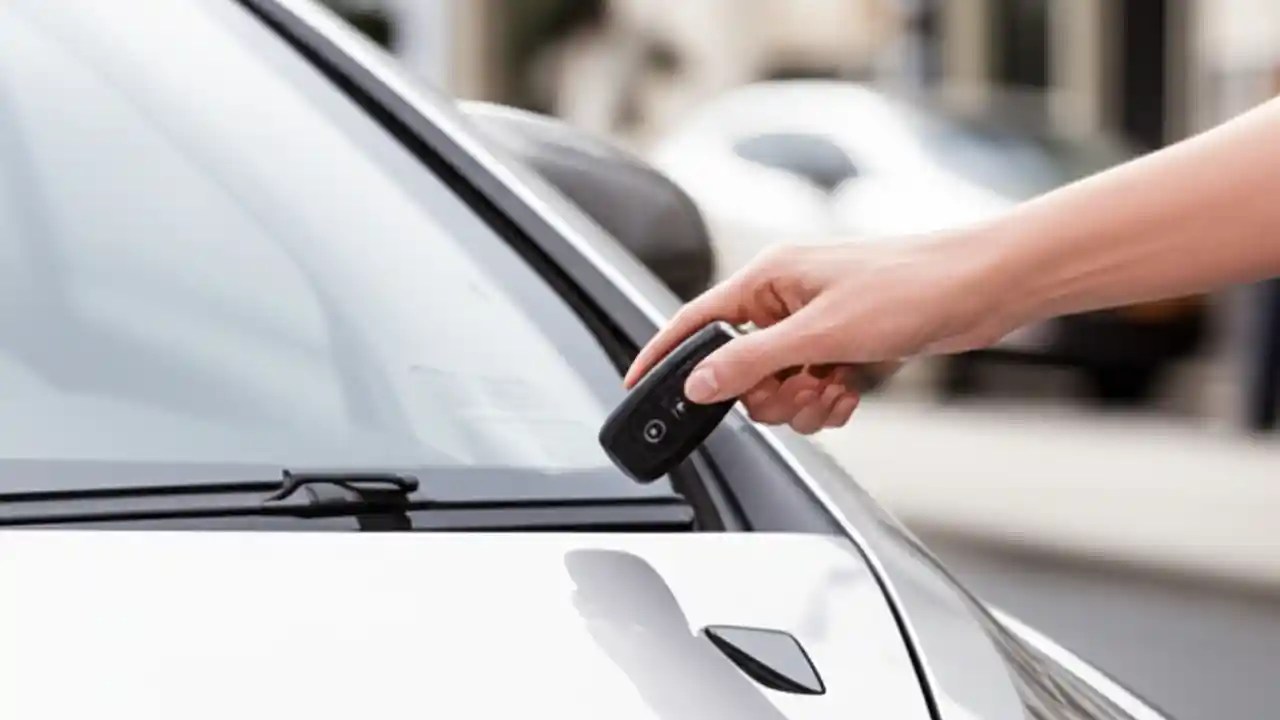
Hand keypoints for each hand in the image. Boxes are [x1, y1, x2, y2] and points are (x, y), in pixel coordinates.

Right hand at [624, 236, 1010, 431]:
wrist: (982, 288)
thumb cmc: (910, 287)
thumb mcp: (820, 334)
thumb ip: (751, 360)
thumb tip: (699, 384)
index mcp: (768, 280)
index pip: (694, 322)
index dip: (662, 356)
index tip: (637, 386)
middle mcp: (786, 301)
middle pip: (736, 368)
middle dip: (764, 394)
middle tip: (797, 390)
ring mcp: (816, 325)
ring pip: (775, 387)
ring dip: (800, 403)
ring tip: (835, 389)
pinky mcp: (845, 347)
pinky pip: (811, 391)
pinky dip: (826, 402)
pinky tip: (852, 391)